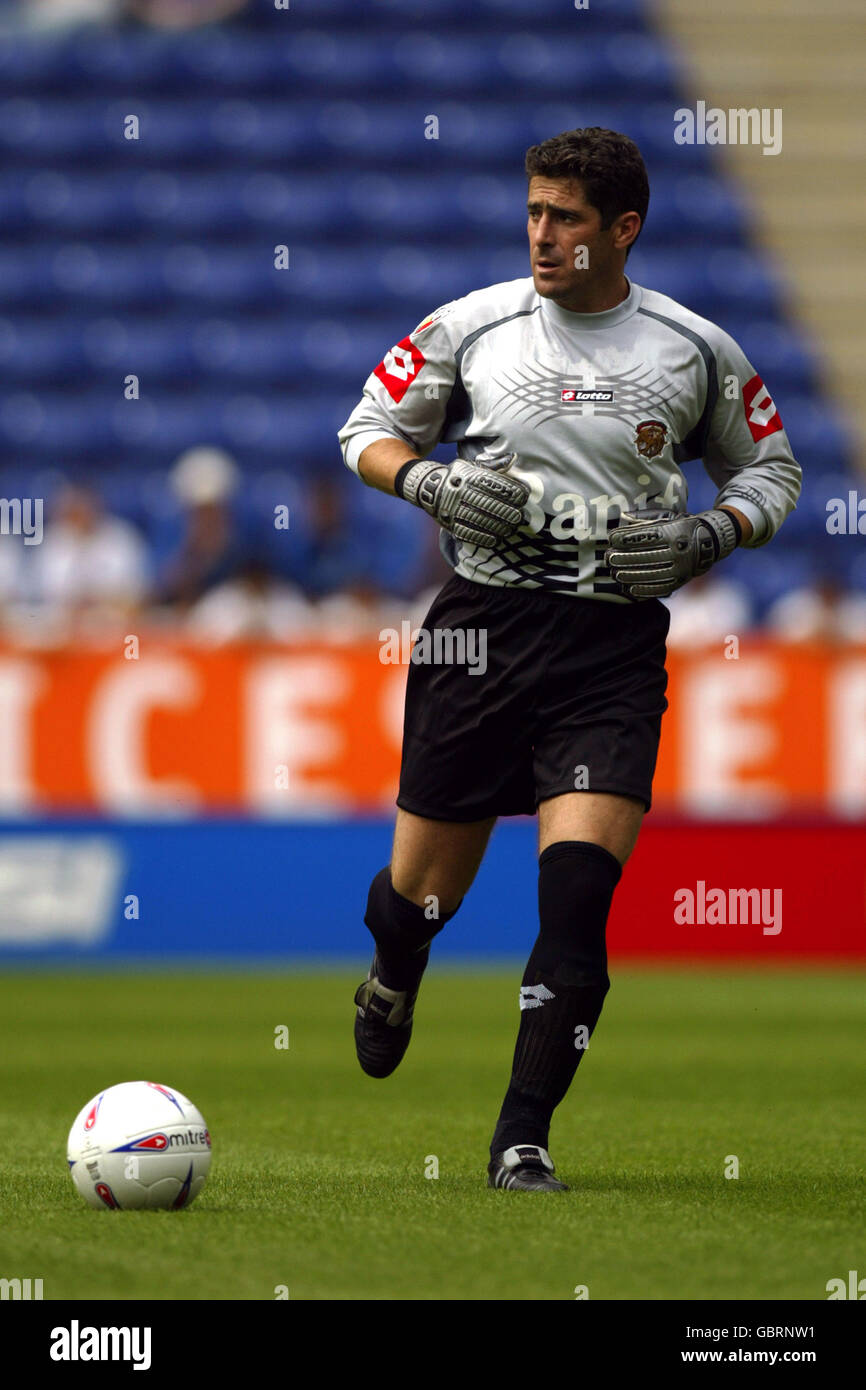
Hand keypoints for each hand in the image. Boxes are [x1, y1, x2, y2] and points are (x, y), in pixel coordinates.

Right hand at [396, 450, 528, 547]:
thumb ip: (494, 466)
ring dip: (498, 527)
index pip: (493, 485)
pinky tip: (496, 539)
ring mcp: (453, 509)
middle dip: (507, 512)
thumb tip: (514, 458)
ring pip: (480, 520)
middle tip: (520, 517)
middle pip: (489, 505)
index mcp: (467, 476)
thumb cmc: (458, 477)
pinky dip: (484, 537)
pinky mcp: (449, 523)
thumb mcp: (472, 467)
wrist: (427, 488)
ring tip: (511, 529)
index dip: (510, 492)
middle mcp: (460, 492)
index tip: (522, 498)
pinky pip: (468, 533)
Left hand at [605, 507, 739, 599]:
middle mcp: (679, 551)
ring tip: (614, 573)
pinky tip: (628, 588)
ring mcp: (680, 568)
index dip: (626, 538)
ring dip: (629, 575)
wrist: (711, 543)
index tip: (611, 538)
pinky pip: (659, 588)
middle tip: (608, 558)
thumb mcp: (669, 516)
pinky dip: (642, 590)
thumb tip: (622, 516)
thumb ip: (646, 517)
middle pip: (646, 557)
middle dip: (624, 558)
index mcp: (675, 532)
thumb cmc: (682, 526)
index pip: (646, 536)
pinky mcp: (680, 581)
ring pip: (651, 574)